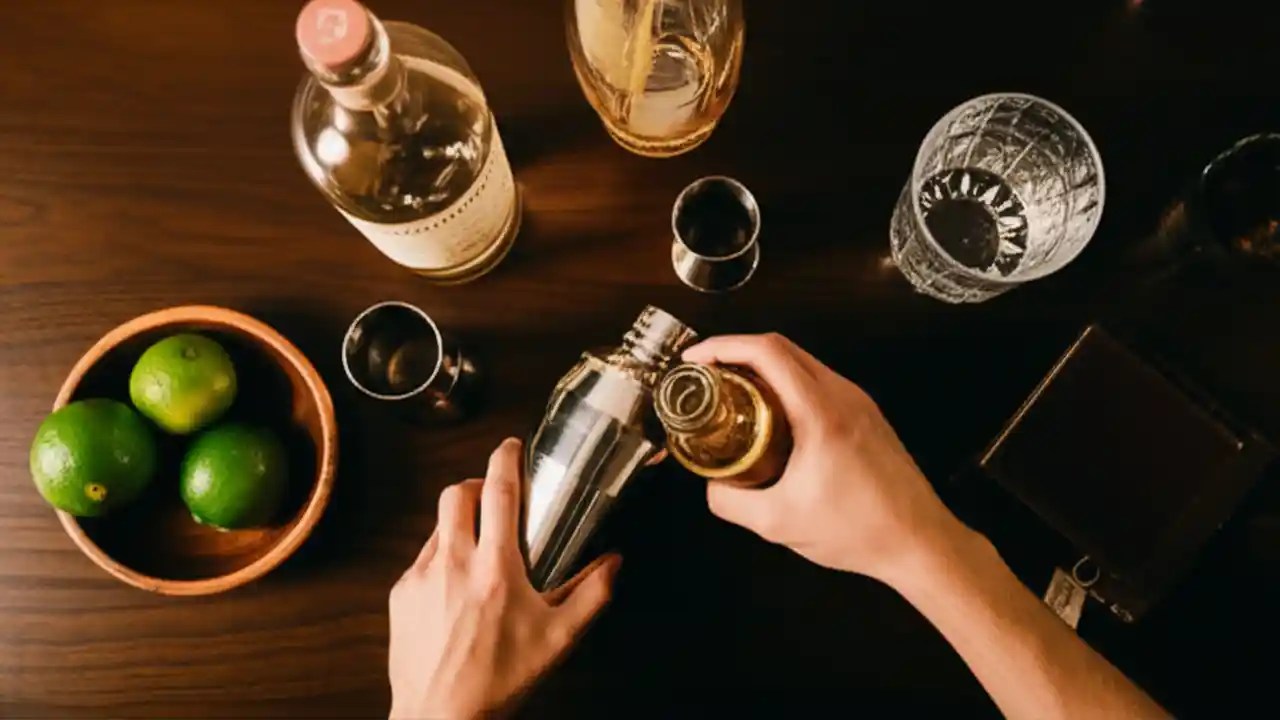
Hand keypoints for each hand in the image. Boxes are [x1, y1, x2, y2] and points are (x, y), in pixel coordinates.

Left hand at [388, 438, 621, 719]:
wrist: (441, 717)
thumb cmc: (499, 681)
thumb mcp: (558, 640)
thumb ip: (592, 595)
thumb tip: (613, 563)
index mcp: (495, 568)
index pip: (498, 493)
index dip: (505, 460)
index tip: (510, 446)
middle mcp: (453, 563)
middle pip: (457, 494)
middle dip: (476, 484)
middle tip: (493, 496)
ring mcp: (421, 577)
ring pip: (438, 525)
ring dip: (459, 524)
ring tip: (479, 550)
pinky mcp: (400, 594)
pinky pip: (422, 559)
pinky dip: (441, 559)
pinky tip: (456, 588)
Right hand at [684, 334, 962, 586]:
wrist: (919, 542)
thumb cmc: (854, 530)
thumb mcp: (777, 522)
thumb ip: (730, 501)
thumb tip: (710, 483)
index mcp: (821, 411)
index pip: (767, 352)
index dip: (723, 346)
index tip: (694, 359)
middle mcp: (843, 394)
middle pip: (782, 348)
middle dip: (736, 353)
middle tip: (705, 378)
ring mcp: (859, 402)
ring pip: (802, 363)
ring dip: (762, 369)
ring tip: (730, 395)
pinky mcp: (867, 415)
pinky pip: (818, 383)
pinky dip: (786, 385)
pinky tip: (769, 416)